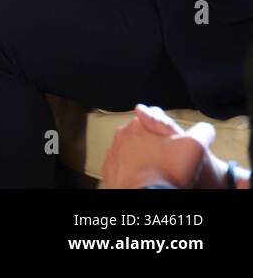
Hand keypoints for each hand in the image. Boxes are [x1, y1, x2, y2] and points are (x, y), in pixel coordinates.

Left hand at [100, 104, 225, 188]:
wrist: (146, 196)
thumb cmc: (168, 170)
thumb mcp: (195, 146)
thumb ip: (202, 132)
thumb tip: (205, 129)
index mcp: (139, 124)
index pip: (155, 119)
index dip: (169, 132)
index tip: (175, 144)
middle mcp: (121, 135)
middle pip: (142, 135)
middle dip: (154, 144)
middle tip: (168, 159)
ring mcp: (113, 153)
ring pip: (131, 151)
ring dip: (142, 157)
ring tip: (158, 171)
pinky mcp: (110, 171)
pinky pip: (122, 167)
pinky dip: (132, 171)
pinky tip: (145, 178)